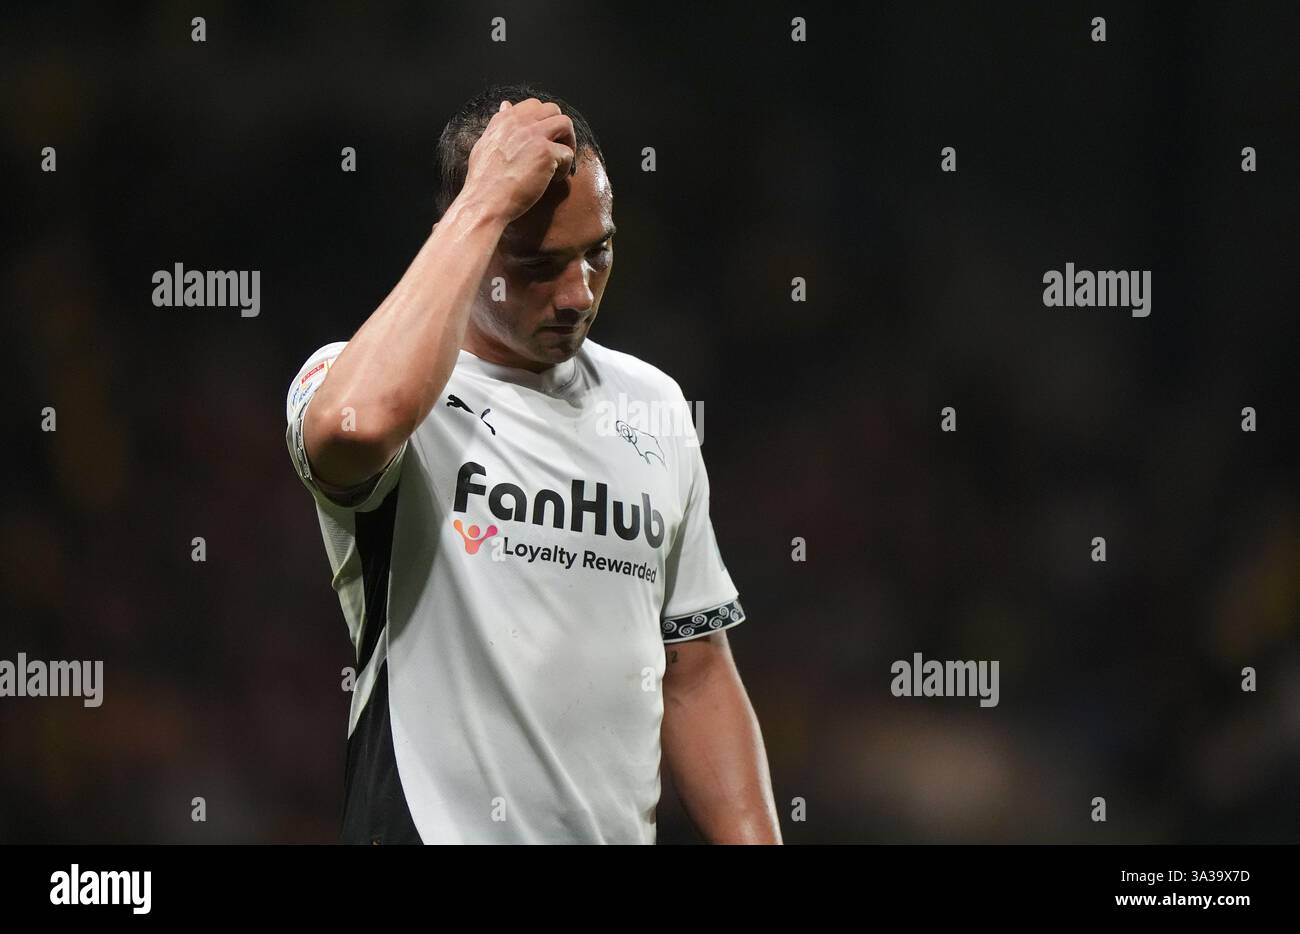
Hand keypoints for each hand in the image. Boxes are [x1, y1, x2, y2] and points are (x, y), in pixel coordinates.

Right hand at [460, 98, 578, 222]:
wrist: (484, 201)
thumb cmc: (483, 181)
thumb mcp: (485, 144)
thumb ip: (498, 125)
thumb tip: (505, 106)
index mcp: (504, 120)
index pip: (532, 106)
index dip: (542, 121)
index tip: (542, 139)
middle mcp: (520, 123)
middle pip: (552, 110)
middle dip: (558, 128)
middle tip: (557, 148)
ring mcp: (534, 136)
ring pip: (565, 124)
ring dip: (568, 141)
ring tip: (560, 161)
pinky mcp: (546, 154)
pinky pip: (568, 153)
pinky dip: (566, 167)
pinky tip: (554, 180)